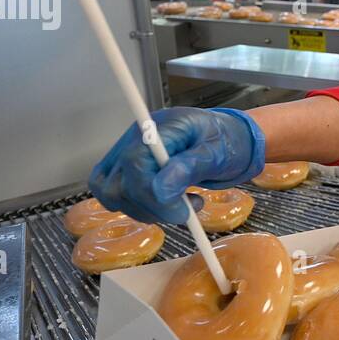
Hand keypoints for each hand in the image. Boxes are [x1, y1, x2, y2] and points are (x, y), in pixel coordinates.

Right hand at [89, 107, 264, 224]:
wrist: (225, 139)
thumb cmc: (224, 140)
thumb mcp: (216, 151)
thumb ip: (190, 167)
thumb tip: (162, 190)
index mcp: (157, 127)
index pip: (134, 163)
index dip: (153, 194)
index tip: (183, 212)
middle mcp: (134, 139)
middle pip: (119, 184)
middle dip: (153, 208)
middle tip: (186, 210)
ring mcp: (125, 154)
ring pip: (113, 195)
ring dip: (148, 211)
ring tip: (183, 204)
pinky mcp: (125, 170)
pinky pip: (114, 196)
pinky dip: (139, 209)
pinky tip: (165, 206)